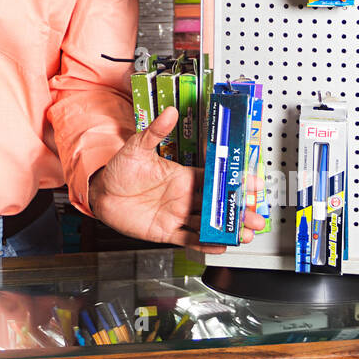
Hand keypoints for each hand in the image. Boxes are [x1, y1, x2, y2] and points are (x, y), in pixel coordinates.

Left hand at [88, 107, 266, 254]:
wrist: (101, 193)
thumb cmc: (119, 169)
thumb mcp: (137, 148)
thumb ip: (155, 132)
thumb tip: (169, 112)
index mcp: (183, 176)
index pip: (214, 178)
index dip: (233, 182)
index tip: (252, 184)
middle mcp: (184, 196)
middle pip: (217, 204)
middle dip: (238, 211)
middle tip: (257, 216)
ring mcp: (176, 214)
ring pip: (208, 224)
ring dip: (227, 229)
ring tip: (245, 234)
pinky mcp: (166, 231)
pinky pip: (189, 239)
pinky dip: (205, 244)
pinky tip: (220, 246)